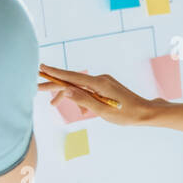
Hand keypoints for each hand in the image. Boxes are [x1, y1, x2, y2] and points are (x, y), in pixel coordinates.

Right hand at [37, 64, 158, 125]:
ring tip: (56, 105)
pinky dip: (81, 97)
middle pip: (73, 81)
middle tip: (36, 88)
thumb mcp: (103, 111)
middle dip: (55, 85)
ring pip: (79, 86)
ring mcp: (103, 81)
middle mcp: (100, 79)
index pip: (72, 77)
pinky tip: (82, 110)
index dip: (55, 73)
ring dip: (68, 95)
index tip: (41, 68)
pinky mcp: (106, 86)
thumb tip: (65, 91)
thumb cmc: (126, 114)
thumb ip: (83, 100)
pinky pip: (88, 89)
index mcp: (99, 83)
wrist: (145, 112)